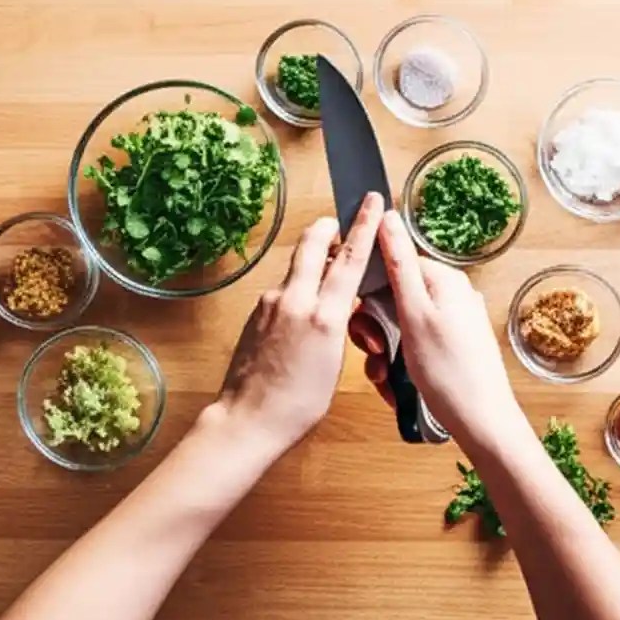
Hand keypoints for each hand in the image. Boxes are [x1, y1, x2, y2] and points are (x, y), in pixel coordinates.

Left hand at [217, 192, 384, 451]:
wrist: (249, 419)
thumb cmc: (298, 404)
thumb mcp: (334, 362)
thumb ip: (338, 321)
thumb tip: (340, 299)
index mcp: (323, 315)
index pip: (349, 258)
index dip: (363, 225)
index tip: (370, 200)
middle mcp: (294, 300)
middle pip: (312, 242)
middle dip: (328, 228)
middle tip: (339, 227)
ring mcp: (270, 303)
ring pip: (296, 267)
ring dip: (313, 264)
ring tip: (328, 285)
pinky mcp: (255, 312)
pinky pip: (283, 289)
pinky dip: (298, 289)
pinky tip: (304, 314)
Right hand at [372, 210, 520, 437]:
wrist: (483, 422)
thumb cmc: (450, 372)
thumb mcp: (415, 314)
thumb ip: (398, 264)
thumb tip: (386, 215)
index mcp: (445, 279)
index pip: (392, 265)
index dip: (369, 294)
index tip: (363, 323)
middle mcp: (451, 296)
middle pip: (394, 297)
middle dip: (376, 329)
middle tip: (377, 355)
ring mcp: (453, 323)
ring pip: (400, 326)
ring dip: (385, 352)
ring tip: (386, 377)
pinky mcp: (452, 347)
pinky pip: (414, 347)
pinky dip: (400, 365)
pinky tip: (398, 386)